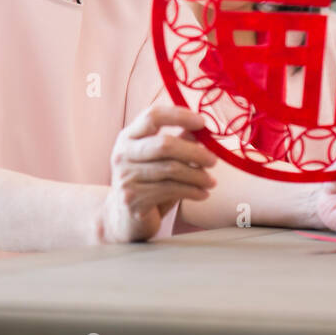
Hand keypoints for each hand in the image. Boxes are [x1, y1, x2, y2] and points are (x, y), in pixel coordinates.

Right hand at [103, 105, 217, 242]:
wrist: (124, 218)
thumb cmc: (147, 183)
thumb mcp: (160, 160)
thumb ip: (177, 143)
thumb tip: (201, 131)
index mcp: (128, 137)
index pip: (153, 116)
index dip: (179, 116)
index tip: (202, 122)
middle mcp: (122, 154)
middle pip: (164, 145)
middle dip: (194, 152)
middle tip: (214, 160)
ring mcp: (125, 177)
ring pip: (171, 170)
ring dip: (197, 176)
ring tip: (211, 182)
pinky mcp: (133, 199)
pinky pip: (170, 190)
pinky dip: (192, 191)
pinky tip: (202, 194)